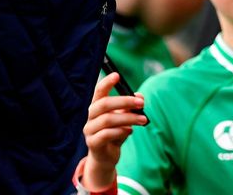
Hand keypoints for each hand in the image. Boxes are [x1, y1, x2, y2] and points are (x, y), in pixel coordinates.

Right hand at [73, 72, 147, 190]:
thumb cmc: (115, 133)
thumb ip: (131, 107)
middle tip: (142, 103)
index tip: (117, 75)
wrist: (106, 157)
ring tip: (143, 120)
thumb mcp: (125, 118)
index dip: (106, 82)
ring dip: (128, 118)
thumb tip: (140, 97)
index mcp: (97, 107)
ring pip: (108, 119)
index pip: (99, 91)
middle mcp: (91, 116)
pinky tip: (130, 131)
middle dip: (125, 101)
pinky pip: (106, 134)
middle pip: (104, 103)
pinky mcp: (93, 143)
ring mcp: (89, 130)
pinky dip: (120, 131)